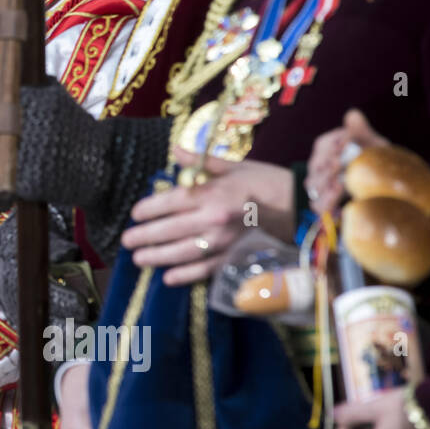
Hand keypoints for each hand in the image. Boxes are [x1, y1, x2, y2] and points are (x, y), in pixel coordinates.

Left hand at [121, 150, 293, 285]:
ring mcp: (225, 242)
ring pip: (183, 253)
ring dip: (158, 257)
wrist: (302, 207)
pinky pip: (205, 269)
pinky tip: (168, 277)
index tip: (135, 214)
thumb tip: (176, 150)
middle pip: (171, 229)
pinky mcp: (236, 258)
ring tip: (139, 259)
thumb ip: (202, 163)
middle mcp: (215, 219)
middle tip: (127, 240)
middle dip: (145, 236)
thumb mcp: (235, 166)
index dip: (149, 209)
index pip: (171, 202)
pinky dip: (185, 275)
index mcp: (213, 193)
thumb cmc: (267, 182)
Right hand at [305, 109, 388, 217]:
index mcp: (329, 150)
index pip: (323, 145)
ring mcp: (319, 188)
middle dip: (328, 163)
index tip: (346, 142)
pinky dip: (326, 199)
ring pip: (313, 184)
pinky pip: (317, 204)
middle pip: (316, 165)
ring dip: (326, 181)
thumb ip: (361, 131)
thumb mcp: (374, 146)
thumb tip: (352, 114)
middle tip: (339, 161)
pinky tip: (338, 192)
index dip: (332, 144)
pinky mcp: (324, 207)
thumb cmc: (376, 164)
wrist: (387, 192)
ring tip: (340, 180)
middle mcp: (319, 168)